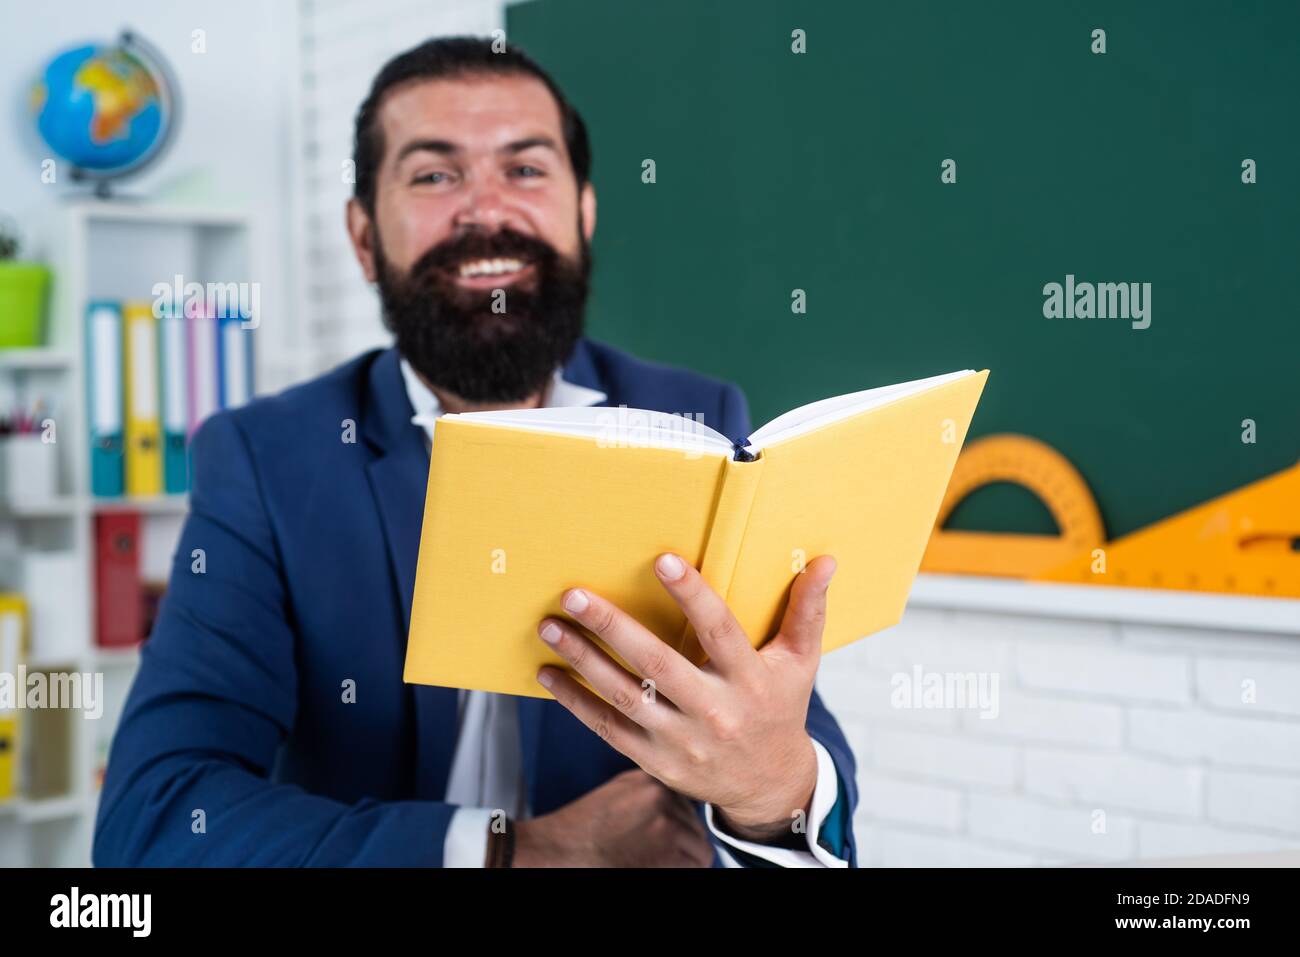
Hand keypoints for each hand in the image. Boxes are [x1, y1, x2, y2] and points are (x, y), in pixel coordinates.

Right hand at [511, 768, 713, 866]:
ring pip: (700, 847)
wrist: (560, 851)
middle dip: (685, 839)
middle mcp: (662, 799)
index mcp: (650, 781)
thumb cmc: (580, 828)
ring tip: (660, 863)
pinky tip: (660, 868)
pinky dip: (683, 871)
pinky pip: (696, 866)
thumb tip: (675, 804)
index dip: (681, 820)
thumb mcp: (617, 790)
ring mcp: (668, 827)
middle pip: (696, 823)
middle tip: (662, 853)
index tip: (672, 831)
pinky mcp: (670, 856)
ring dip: (687, 858)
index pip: (687, 800)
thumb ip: (648, 790)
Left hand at [536, 552, 836, 843]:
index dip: (693, 597)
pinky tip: (549, 674)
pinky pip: (609, 729)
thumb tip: (825, 562)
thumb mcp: (800, 662)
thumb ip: (807, 612)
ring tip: (550, 627)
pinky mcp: (656, 760)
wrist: (768, 784)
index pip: (720, 632)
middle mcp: (716, 712)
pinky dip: (577, 702)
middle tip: (574, 595)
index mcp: (752, 680)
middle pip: (659, 665)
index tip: (663, 561)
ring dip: (583, 662)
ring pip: (626, 697)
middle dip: (612, 628)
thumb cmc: (779, 707)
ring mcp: (683, 741)